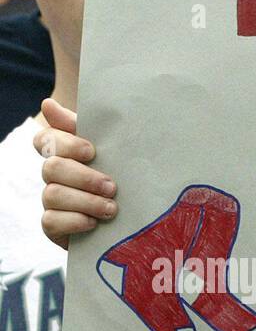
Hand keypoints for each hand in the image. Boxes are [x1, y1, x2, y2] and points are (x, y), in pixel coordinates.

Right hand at [33, 98, 116, 249]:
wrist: (133, 223)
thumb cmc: (123, 180)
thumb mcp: (114, 155)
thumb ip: (89, 129)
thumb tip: (48, 104)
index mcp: (66, 154)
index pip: (46, 140)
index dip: (64, 143)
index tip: (91, 151)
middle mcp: (54, 176)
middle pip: (52, 168)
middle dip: (84, 178)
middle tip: (112, 187)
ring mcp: (52, 201)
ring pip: (52, 194)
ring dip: (85, 201)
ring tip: (111, 208)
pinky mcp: (54, 226)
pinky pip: (50, 221)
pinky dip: (75, 221)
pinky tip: (94, 223)